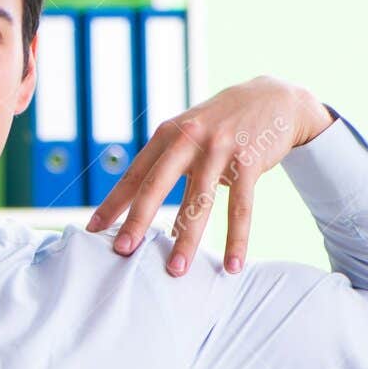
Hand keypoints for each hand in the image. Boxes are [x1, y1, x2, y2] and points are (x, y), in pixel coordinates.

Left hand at [83, 75, 333, 276]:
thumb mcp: (187, 132)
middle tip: (123, 251)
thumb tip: (134, 207)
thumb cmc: (221, 125)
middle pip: (157, 185)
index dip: (113, 203)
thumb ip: (163, 162)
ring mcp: (220, 149)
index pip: (134, 175)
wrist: (275, 97)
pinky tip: (232, 264)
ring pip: (199, 201)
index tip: (92, 231)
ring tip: (176, 270)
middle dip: (138, 220)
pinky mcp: (250, 160)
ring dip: (187, 239)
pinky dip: (236, 239)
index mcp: (167, 135)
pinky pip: (241, 207)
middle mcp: (188, 139)